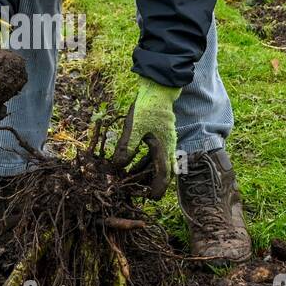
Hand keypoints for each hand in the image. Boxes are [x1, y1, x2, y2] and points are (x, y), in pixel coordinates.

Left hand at [112, 77, 179, 197]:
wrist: (158, 86)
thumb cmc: (147, 106)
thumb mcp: (134, 127)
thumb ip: (127, 147)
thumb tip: (118, 166)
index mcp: (164, 147)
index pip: (164, 175)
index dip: (157, 189)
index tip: (150, 199)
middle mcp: (167, 146)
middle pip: (163, 171)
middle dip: (152, 184)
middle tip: (142, 194)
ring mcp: (164, 140)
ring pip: (157, 162)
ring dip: (146, 173)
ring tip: (133, 181)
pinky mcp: (159, 134)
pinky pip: (153, 153)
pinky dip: (144, 161)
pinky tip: (132, 164)